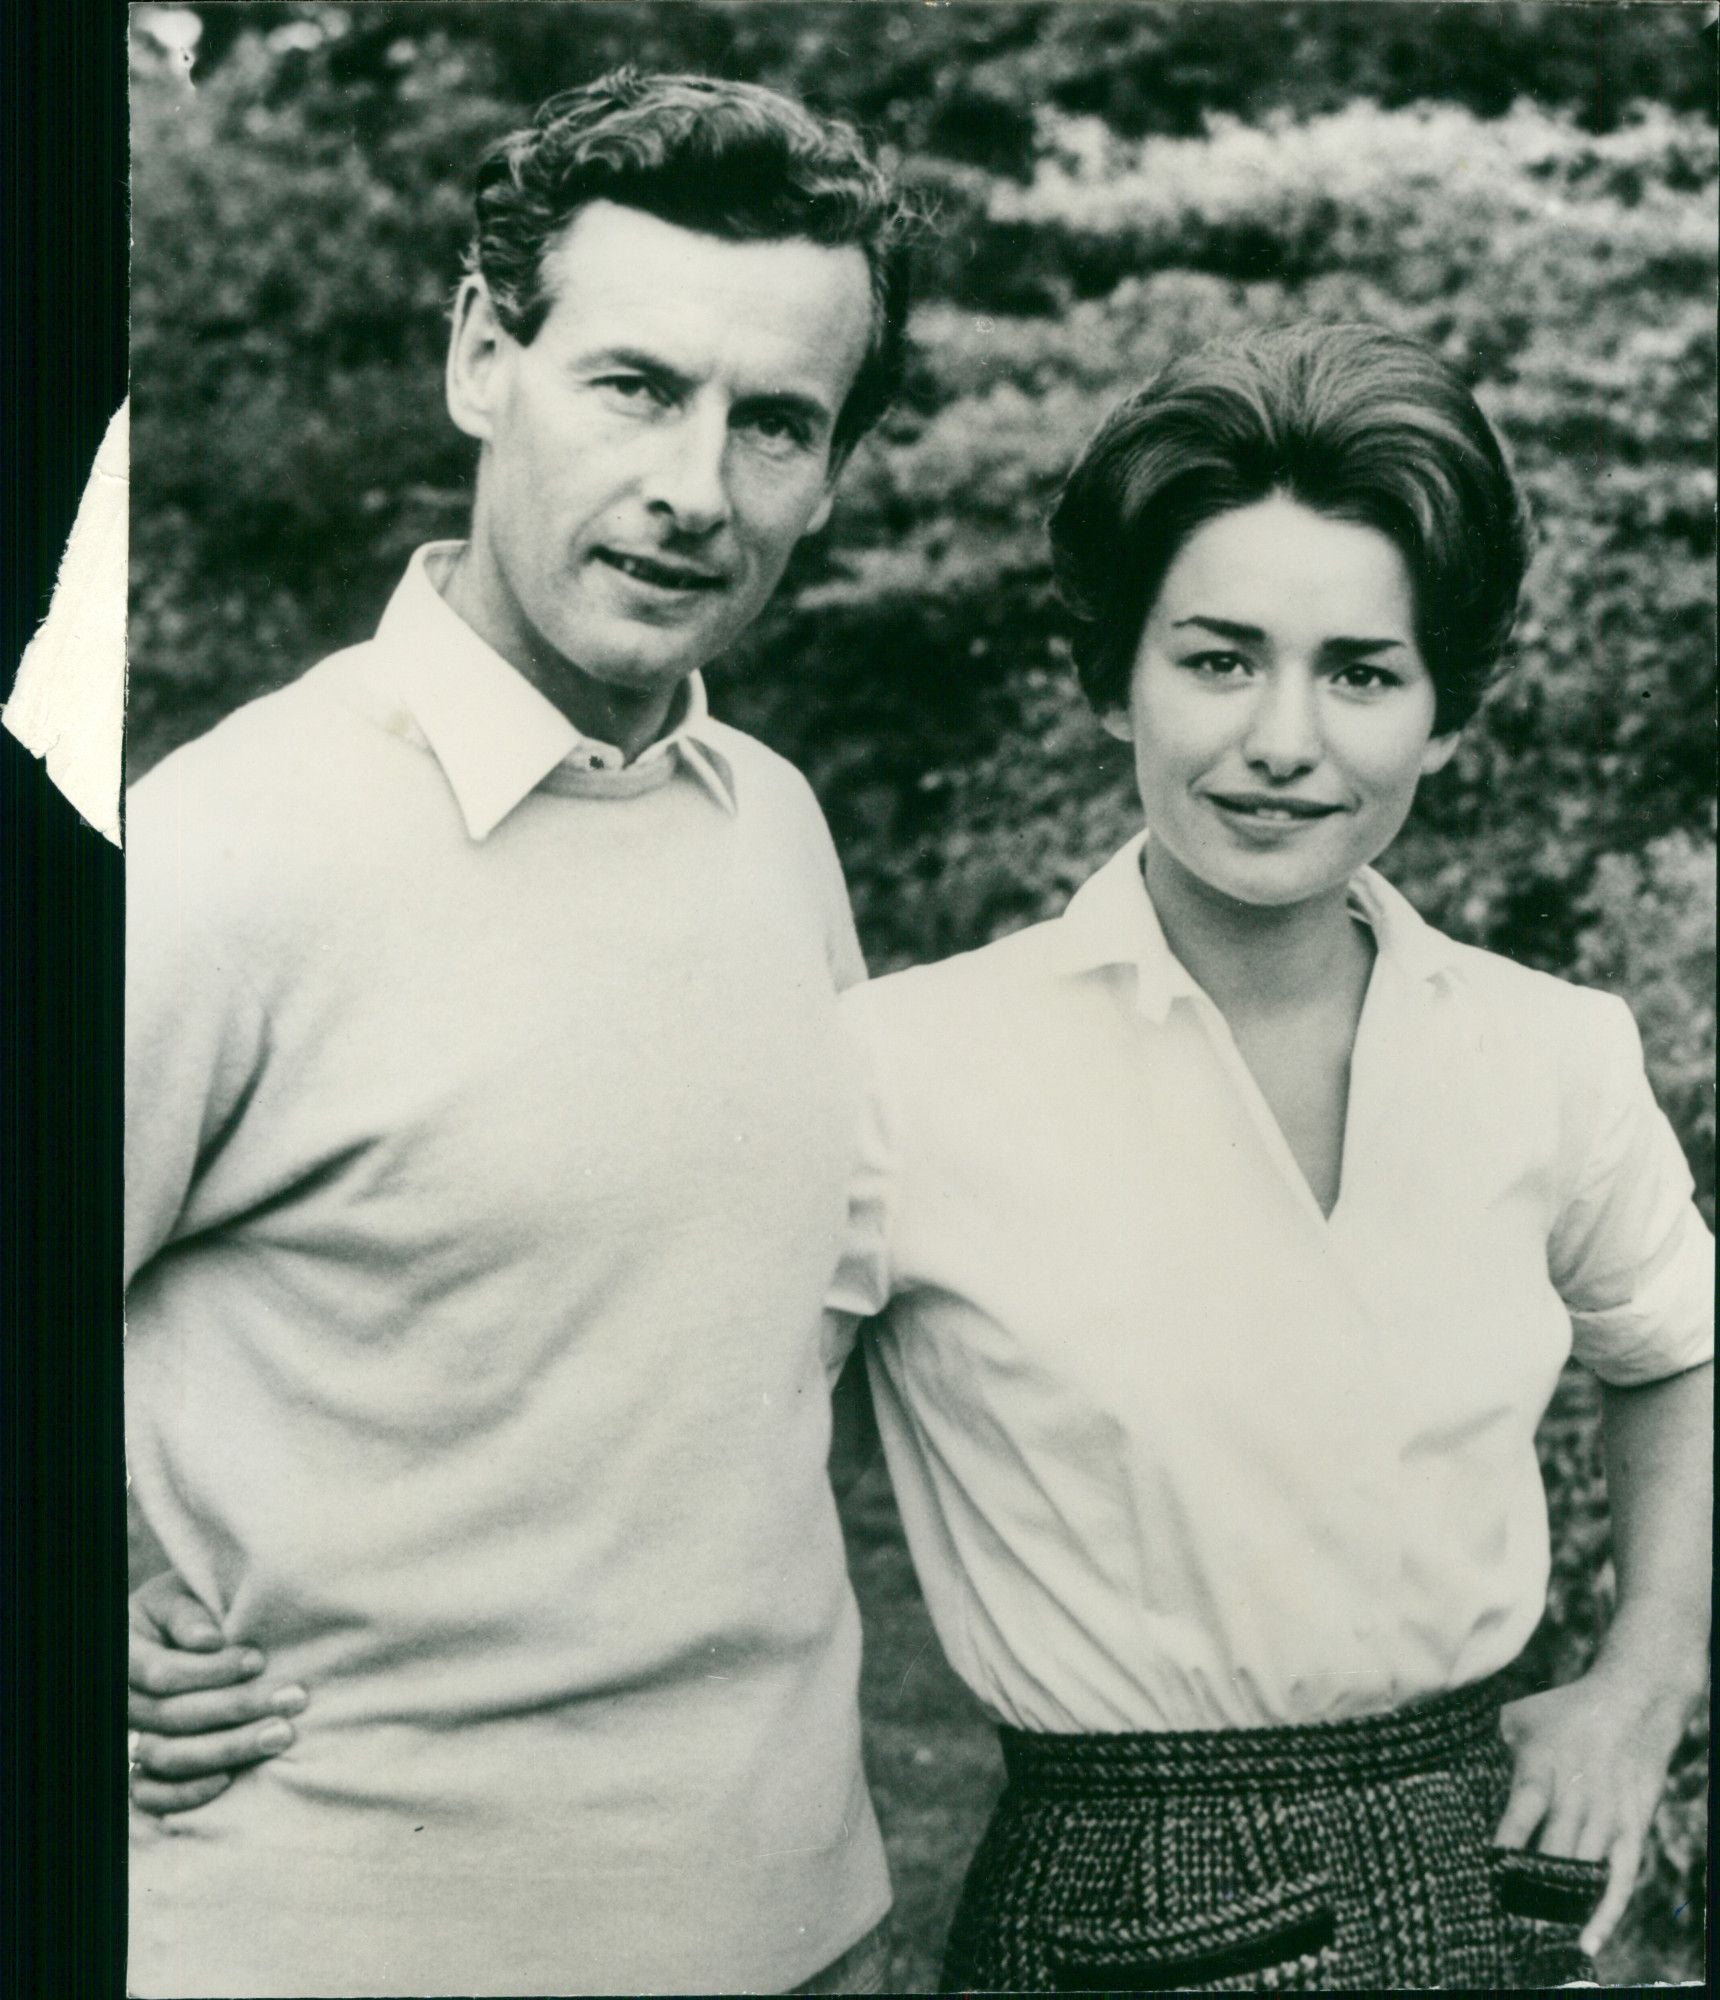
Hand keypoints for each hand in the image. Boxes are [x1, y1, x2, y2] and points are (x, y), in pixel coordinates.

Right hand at [129, 1571, 307, 1814]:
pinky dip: (185, 1794)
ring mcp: (132, 1736)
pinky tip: (228, 1779)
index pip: (162, 1674)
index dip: (212, 1671)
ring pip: (168, 1757)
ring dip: (228, 1749)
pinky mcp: (145, 1767)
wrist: (185, 1629)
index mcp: (128, 1655)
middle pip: (172, 1717)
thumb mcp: (182, 1595)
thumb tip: (209, 1641)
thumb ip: (189, 1614)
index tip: (259, 1659)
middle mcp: (126, 1701)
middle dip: (237, 1708)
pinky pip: (149, 1795)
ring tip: (281, 1734)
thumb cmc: (189, 1606)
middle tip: (293, 1698)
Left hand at [1494, 1667, 1696, 1956]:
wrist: (1634, 1705)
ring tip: (1528, 1935)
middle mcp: (1576, 1799)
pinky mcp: (1632, 1832)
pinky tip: (1585, 1941)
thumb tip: (1430, 1749)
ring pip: (1582, 1873)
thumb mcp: (1517, 1717)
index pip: (1520, 1815)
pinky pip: (1621, 1881)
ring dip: (1558, 1904)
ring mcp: (1607, 1819)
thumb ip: (1483, 1740)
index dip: (1505, 1847)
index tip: (1482, 1874)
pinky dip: (1606, 1913)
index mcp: (1542, 1771)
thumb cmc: (1563, 1712)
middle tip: (1500, 1919)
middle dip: (1528, 1888)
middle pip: (1552, 1855)